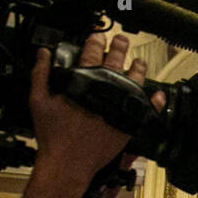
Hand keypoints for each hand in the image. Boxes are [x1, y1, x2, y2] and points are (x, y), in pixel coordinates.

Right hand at [28, 34, 160, 187]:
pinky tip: (158, 95)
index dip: (95, 41)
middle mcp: (104, 91)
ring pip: (134, 82)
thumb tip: (43, 53)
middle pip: (115, 62)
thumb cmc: (53, 135)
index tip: (99, 35)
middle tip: (121, 40)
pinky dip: (154, 102)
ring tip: (139, 62)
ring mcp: (119, 107)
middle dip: (119, 47)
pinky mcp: (128, 124)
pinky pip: (146, 110)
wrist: (69, 162)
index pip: (91, 53)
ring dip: (138, 69)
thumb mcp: (39, 100)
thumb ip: (41, 74)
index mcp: (83, 81)